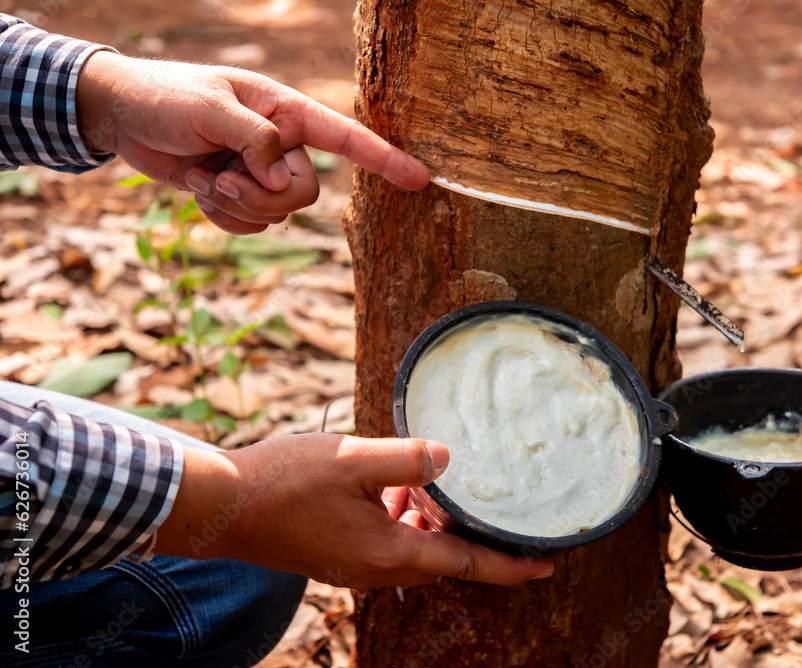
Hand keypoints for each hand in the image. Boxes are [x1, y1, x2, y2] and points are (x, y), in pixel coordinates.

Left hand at [76, 51, 429, 234]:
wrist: (120, 116)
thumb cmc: (164, 96)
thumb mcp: (207, 108)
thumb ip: (253, 138)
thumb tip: (279, 174)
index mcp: (284, 111)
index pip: (344, 137)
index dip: (383, 158)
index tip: (419, 178)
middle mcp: (280, 143)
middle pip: (306, 193)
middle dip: (263, 194)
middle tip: (224, 176)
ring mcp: (259, 172)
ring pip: (278, 214)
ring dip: (234, 203)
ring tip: (201, 174)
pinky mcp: (238, 195)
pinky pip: (249, 226)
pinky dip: (222, 216)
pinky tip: (196, 187)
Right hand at [157, 434, 552, 588]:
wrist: (222, 507)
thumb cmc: (284, 483)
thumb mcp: (353, 460)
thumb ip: (407, 458)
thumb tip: (448, 458)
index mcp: (389, 552)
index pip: (466, 564)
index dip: (510, 566)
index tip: (547, 565)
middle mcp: (377, 568)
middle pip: (444, 560)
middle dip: (472, 538)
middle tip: (499, 511)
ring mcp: (355, 565)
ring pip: (415, 549)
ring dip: (434, 523)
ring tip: (442, 487)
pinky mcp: (338, 553)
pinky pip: (388, 543)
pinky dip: (404, 519)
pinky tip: (395, 486)